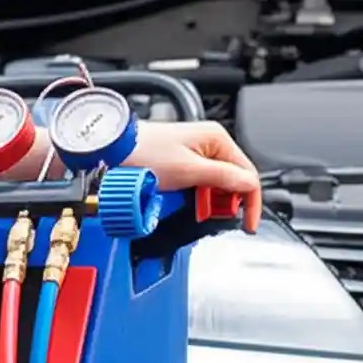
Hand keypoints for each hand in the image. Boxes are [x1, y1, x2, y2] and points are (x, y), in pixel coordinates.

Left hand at [125, 121, 261, 232]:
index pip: (248, 174)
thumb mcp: (189, 171)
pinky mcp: (182, 161)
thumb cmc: (144, 153)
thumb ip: (223, 178)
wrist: (113, 150)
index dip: (250, 202)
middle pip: (233, 179)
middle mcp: (209, 142)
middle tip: (217, 216)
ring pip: (217, 182)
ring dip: (213, 199)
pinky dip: (200, 194)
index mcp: (217, 139)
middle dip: (229, 200)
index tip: (247, 224)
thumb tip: (249, 186)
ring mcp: (195, 151)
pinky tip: (193, 202)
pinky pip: (201, 181)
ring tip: (202, 210)